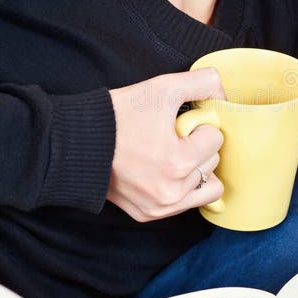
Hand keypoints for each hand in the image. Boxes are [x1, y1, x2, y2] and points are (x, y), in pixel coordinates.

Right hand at [107, 68, 224, 221]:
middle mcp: (172, 192)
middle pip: (212, 162)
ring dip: (195, 168)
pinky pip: (185, 203)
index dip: (198, 124)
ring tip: (169, 153)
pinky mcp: (147, 215)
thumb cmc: (117, 116)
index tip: (176, 121)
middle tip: (170, 135)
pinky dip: (182, 187)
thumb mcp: (162, 87)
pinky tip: (163, 169)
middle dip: (197, 146)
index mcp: (178, 163)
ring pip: (206, 186)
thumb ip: (203, 82)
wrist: (75, 142)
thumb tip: (222, 93)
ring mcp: (160, 207)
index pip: (215, 138)